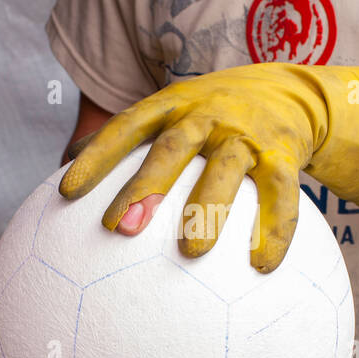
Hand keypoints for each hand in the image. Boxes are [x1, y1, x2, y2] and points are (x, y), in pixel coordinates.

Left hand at [59, 62, 358, 271]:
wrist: (292, 92)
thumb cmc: (215, 114)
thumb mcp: (175, 110)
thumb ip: (131, 138)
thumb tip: (68, 172)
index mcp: (173, 105)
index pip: (127, 128)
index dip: (97, 159)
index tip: (67, 193)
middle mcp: (208, 116)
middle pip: (172, 149)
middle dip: (146, 187)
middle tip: (120, 229)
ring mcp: (247, 136)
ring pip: (226, 172)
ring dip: (208, 210)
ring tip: (190, 252)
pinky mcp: (285, 157)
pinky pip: (282, 196)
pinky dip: (274, 231)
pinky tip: (260, 264)